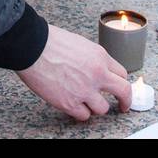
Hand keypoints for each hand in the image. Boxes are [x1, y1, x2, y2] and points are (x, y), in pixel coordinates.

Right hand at [16, 24, 131, 119]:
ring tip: (84, 101)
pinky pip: (84, 115)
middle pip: (123, 92)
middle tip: (123, 106)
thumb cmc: (49, 41)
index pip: (122, 74)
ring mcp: (84, 90)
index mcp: (100, 56)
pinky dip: (79, 112)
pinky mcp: (69, 103)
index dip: (119, 82)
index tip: (119, 88)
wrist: (31, 47)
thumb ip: (93, 59)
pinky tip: (73, 104)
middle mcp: (97, 74)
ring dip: (94, 106)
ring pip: (102, 109)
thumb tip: (96, 69)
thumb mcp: (80, 44)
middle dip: (125, 101)